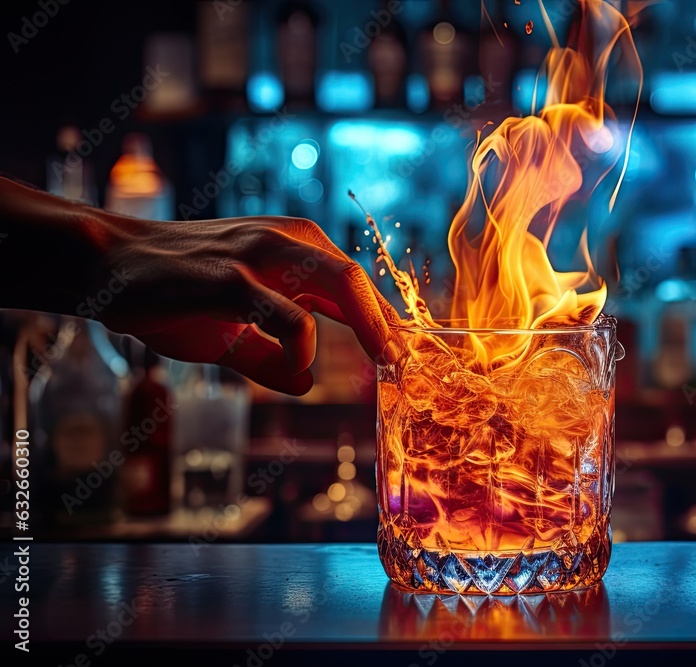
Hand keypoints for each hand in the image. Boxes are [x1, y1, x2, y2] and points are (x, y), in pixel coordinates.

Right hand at [88, 213, 401, 394]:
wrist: (109, 264)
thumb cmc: (174, 292)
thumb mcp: (231, 330)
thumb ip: (270, 356)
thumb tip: (306, 384)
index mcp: (292, 249)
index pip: (351, 284)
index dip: (381, 321)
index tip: (400, 356)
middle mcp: (284, 243)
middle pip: (358, 279)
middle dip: (388, 324)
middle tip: (401, 362)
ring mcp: (258, 257)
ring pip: (340, 282)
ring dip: (369, 325)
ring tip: (382, 360)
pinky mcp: (230, 279)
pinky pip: (289, 316)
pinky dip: (302, 348)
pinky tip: (294, 367)